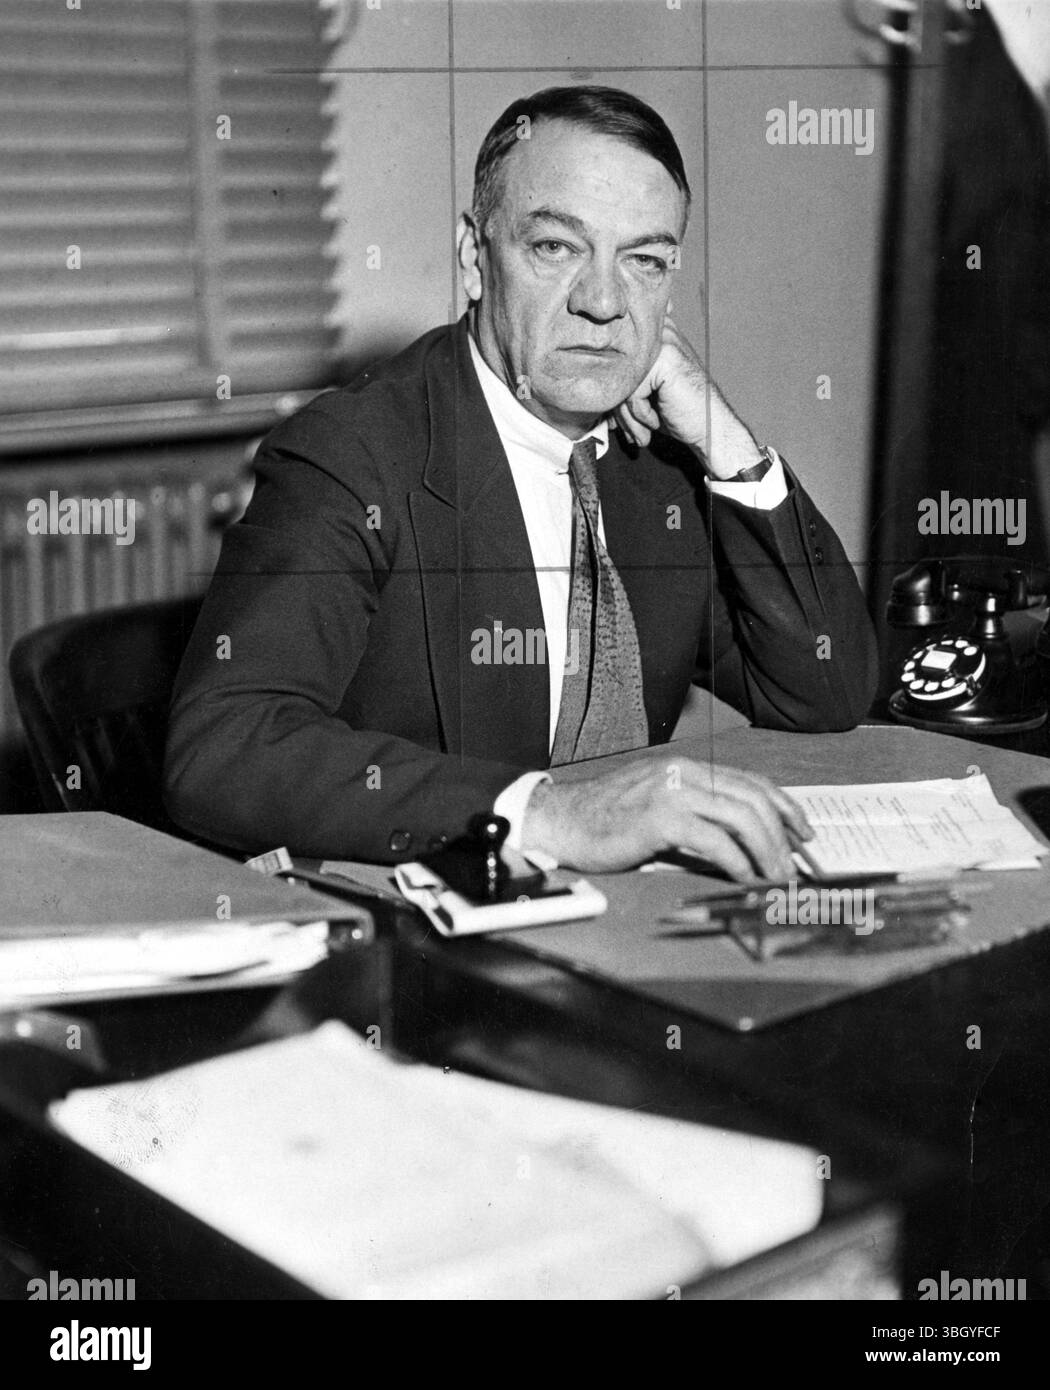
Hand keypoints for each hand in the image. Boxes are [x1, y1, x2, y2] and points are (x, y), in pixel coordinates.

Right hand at [521, 754, 812, 877]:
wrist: (562, 820)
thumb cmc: (607, 820)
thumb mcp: (659, 807)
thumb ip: (696, 815)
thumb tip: (742, 844)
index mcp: (688, 768)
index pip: (752, 782)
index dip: (785, 807)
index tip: (803, 832)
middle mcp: (685, 773)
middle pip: (753, 798)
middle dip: (782, 836)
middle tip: (792, 867)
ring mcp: (672, 791)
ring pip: (741, 816)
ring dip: (766, 850)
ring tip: (773, 876)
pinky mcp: (659, 817)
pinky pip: (713, 839)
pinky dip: (736, 861)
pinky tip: (742, 877)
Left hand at [614, 315, 762, 479]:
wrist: (709, 429)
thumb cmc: (676, 412)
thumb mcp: (643, 394)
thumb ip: (620, 383)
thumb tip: (587, 393)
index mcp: (650, 337)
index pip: (611, 359)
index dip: (612, 394)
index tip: (617, 422)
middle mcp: (656, 333)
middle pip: (615, 373)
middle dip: (618, 409)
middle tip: (630, 432)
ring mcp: (663, 344)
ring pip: (621, 384)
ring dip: (628, 417)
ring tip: (640, 433)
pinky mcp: (665, 360)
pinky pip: (632, 393)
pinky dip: (641, 414)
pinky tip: (656, 422)